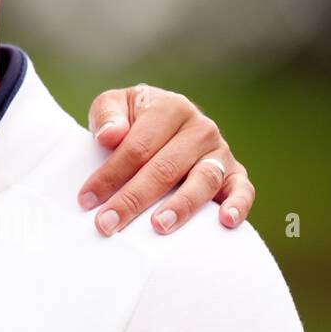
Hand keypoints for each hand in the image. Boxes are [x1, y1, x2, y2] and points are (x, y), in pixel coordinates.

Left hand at [78, 84, 253, 236]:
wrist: (163, 121)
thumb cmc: (131, 118)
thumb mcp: (113, 105)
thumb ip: (107, 116)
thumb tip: (110, 137)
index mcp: (170, 107)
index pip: (137, 147)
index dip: (110, 175)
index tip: (87, 200)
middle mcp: (200, 128)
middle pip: (165, 168)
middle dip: (133, 199)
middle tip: (108, 224)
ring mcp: (220, 152)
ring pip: (203, 181)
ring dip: (181, 206)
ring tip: (159, 226)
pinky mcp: (235, 173)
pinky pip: (243, 190)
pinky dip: (238, 205)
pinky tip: (225, 222)